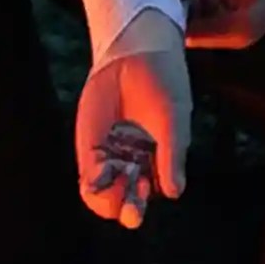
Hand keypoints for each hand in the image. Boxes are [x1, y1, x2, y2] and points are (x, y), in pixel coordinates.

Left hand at [75, 10, 191, 228]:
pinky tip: (95, 180)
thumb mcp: (173, 119)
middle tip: (131, 211)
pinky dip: (92, 182)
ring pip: (105, 193)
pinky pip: (89, 174)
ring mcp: (112, 155)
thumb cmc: (164, 85)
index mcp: (159, 161)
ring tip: (110, 188)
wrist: (136, 52)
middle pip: (128, 201)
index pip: (150, 194)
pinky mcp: (91, 144)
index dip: (147, 199)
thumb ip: (172, 155)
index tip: (146, 186)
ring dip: (107, 199)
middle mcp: (135, 163)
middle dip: (129, 209)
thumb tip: (175, 193)